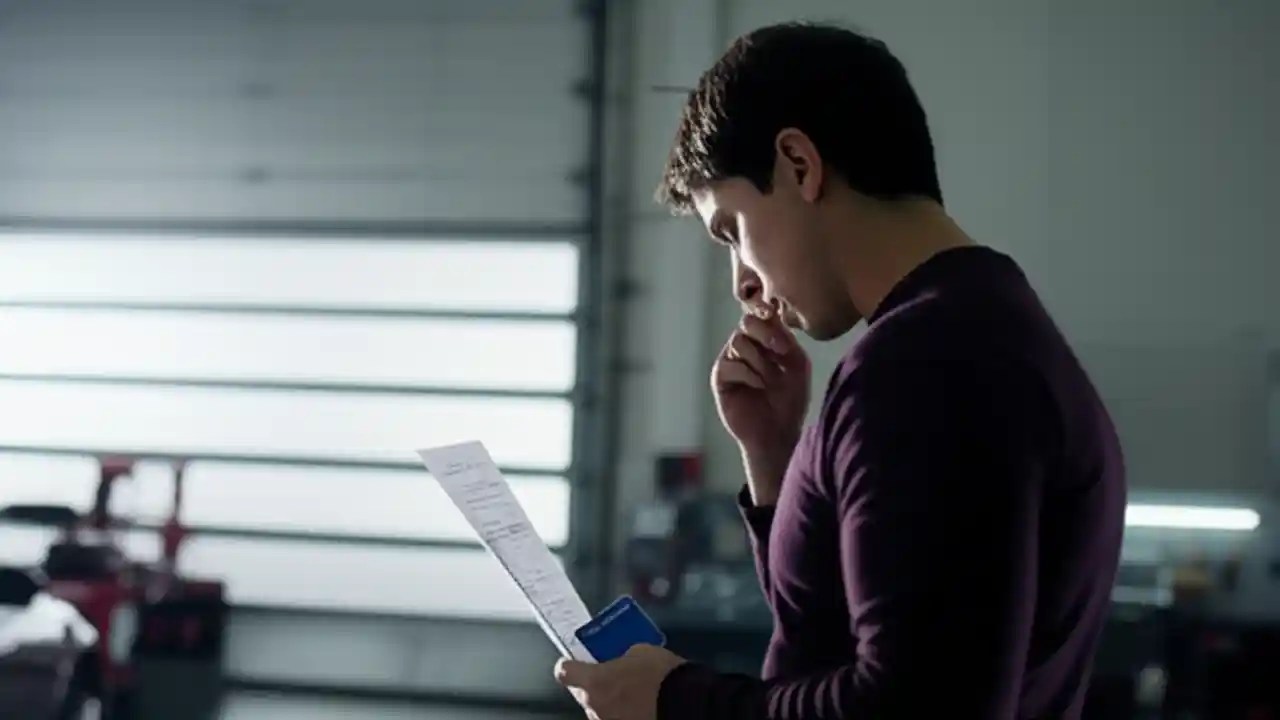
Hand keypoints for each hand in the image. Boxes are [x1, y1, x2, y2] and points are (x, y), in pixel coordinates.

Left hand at [554, 644, 686, 719]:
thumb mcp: (641, 652)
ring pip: (600, 712)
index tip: (575, 662)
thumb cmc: (663, 676)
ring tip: (634, 699)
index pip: (564, 672)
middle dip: (594, 688)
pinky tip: (642, 711)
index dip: (570, 665)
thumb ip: (623, 657)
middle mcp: (595, 708)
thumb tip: (622, 662)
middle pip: (582, 695)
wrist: (688, 706)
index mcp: (594, 683)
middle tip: (614, 680)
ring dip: (611, 705)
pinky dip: (625, 716)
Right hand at [711, 310, 810, 502]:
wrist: (778, 433)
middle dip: (765, 332)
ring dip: (760, 360)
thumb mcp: (797, 365)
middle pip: (746, 322)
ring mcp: (731, 362)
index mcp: (765, 341)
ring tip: (770, 379)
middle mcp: (746, 348)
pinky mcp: (721, 379)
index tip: (774, 312)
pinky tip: (759, 386)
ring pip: (738, 342)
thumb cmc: (790, 400)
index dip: (764, 308)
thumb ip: (787, 340)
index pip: (760, 314)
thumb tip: (773, 317)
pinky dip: (749, 374)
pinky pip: (731, 365)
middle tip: (782, 350)